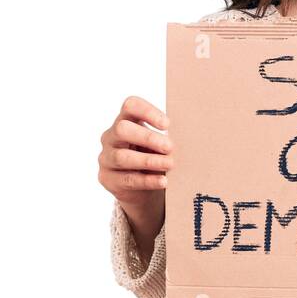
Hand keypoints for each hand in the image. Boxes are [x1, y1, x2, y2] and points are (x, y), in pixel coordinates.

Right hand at [98, 95, 173, 216]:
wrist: (143, 191)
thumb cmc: (154, 159)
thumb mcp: (159, 145)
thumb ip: (166, 138)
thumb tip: (190, 136)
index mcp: (125, 121)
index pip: (130, 106)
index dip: (148, 112)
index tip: (167, 124)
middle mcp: (111, 137)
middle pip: (122, 129)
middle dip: (148, 137)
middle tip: (170, 147)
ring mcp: (106, 158)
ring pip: (122, 157)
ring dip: (150, 160)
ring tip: (170, 164)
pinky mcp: (108, 179)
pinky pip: (127, 179)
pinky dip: (148, 180)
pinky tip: (163, 181)